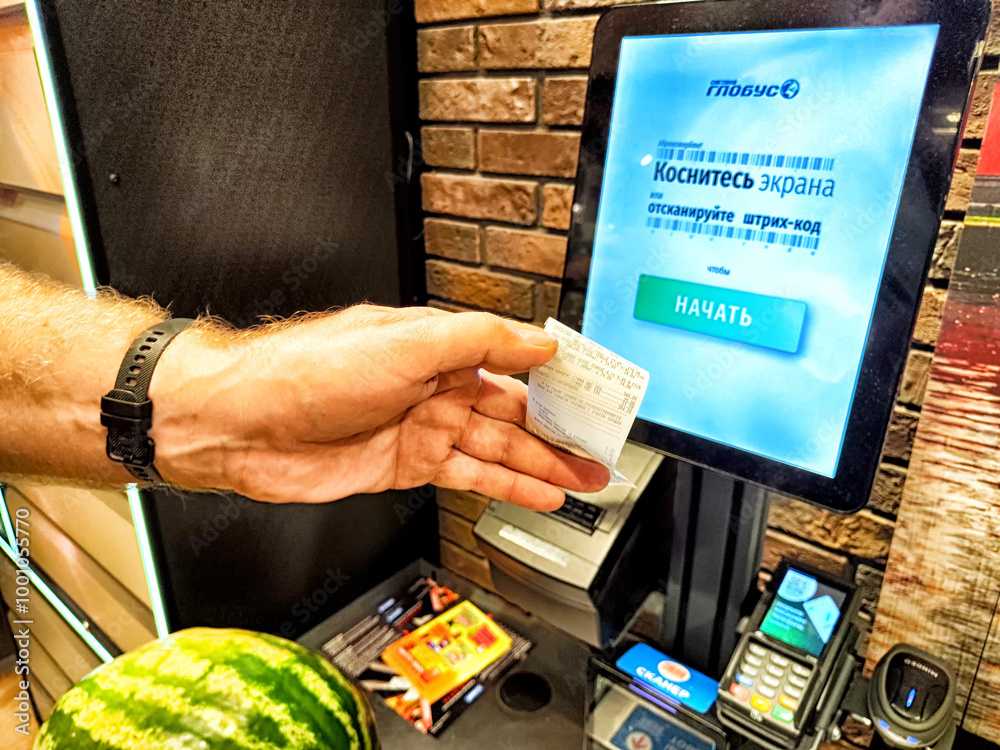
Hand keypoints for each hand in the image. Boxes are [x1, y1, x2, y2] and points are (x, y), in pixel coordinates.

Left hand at [151, 306, 609, 507]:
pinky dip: (507, 485)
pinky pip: (470, 476)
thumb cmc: (309, 368)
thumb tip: (539, 345)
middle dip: (558, 429)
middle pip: (513, 410)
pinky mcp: (406, 468)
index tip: (595, 391)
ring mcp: (422, 429)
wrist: (243, 422)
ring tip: (584, 477)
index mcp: (438, 347)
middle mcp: (435, 386)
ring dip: (543, 463)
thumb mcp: (406, 343)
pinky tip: (538, 493)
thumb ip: (479, 342)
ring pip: (498, 448)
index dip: (555, 378)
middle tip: (601, 444)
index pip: (514, 360)